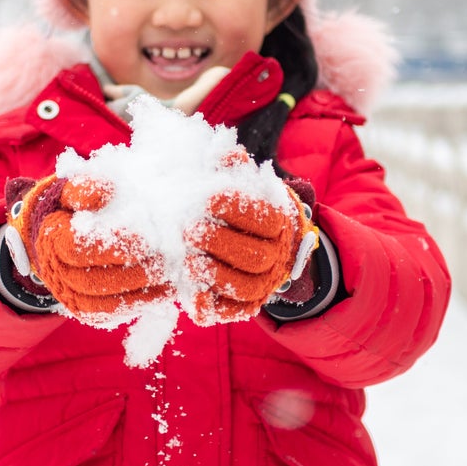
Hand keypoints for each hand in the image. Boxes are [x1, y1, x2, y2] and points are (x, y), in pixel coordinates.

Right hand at [5, 175, 172, 320]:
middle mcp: (56, 273)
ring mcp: (70, 296)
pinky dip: (139, 304)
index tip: (146, 238)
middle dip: (135, 272)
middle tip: (167, 259)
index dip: (114, 244)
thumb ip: (83, 187)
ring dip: (142, 292)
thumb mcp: (69, 188)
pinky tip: (165, 290)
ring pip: (106, 303)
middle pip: (96, 281)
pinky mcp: (85, 310)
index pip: (80, 248)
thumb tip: (103, 190)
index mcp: (50, 241)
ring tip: (171, 275)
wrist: (49, 234)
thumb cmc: (67, 206)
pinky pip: (112, 313)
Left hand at [185, 175, 318, 324]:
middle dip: (219, 242)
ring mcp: (262, 284)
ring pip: (243, 286)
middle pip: (253, 255)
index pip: (264, 218)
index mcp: (280, 223)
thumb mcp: (244, 183)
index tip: (206, 196)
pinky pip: (231, 311)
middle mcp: (276, 257)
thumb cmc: (245, 207)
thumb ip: (235, 169)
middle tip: (188, 229)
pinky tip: (190, 291)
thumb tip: (226, 154)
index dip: (235, 207)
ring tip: (186, 259)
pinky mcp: (245, 306)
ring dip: (214, 273)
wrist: (264, 243)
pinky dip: (211, 305)